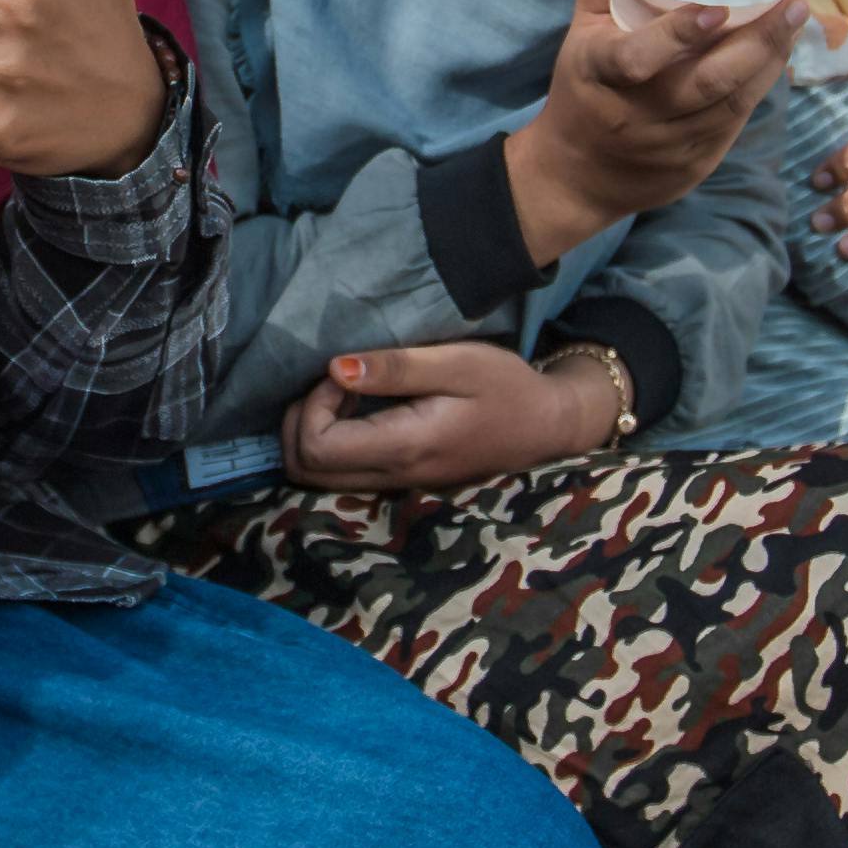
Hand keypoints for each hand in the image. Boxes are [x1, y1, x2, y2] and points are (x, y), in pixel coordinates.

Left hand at [280, 337, 614, 491]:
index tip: (342, 374)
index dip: (312, 404)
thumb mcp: (456, 363)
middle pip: (304, 470)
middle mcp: (393, 476)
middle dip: (301, 421)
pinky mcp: (399, 480)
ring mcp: (395, 484)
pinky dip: (331, 441)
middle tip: (335, 383)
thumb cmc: (505, 386)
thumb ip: (394, 369)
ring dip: (314, 431)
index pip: (316, 446)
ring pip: (317, 477)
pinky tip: (359, 408)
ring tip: (348, 393)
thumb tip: (334, 369)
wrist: (546, 425)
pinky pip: (341, 473)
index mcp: (404, 447)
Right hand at [503, 0, 798, 261]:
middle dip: (758, 43)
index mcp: (601, 76)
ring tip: (795, 23)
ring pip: (732, 104)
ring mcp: (671, 145)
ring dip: (770, 62)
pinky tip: (776, 57)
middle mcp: (638, 115)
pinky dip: (759, 87)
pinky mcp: (696, 166)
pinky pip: (735, 124)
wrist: (577, 177)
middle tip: (793, 5)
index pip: (637, 58)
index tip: (716, 8)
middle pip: (706, 83)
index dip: (677, 35)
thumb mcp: (577, 42)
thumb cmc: (581, 94)